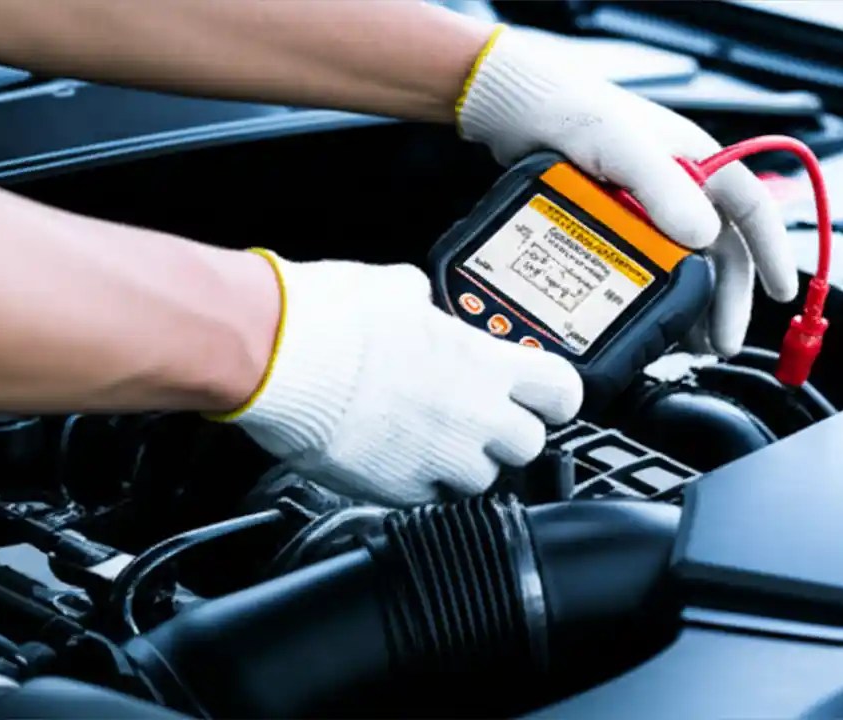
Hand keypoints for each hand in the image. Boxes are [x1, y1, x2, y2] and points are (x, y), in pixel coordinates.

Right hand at [218, 250, 582, 506]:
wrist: (279, 359)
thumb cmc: (330, 318)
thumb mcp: (394, 289)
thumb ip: (424, 304)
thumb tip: (420, 302)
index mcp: (484, 362)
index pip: (564, 393)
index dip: (555, 398)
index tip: (543, 397)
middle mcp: (473, 416)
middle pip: (529, 447)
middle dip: (508, 436)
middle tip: (478, 417)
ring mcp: (437, 459)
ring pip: (481, 482)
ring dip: (464, 464)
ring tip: (428, 439)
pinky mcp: (396, 491)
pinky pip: (428, 500)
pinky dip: (418, 485)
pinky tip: (392, 456)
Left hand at [456, 26, 797, 356]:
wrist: (515, 113)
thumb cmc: (572, 111)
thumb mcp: (623, 148)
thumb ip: (663, 188)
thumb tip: (702, 237)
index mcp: (696, 162)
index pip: (751, 209)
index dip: (772, 251)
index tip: (783, 292)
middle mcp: (678, 188)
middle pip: (720, 252)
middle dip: (727, 300)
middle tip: (720, 342)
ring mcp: (646, 210)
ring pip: (685, 267)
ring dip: (693, 306)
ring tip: (687, 343)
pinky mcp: (616, 227)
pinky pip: (646, 270)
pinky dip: (654, 297)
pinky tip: (648, 319)